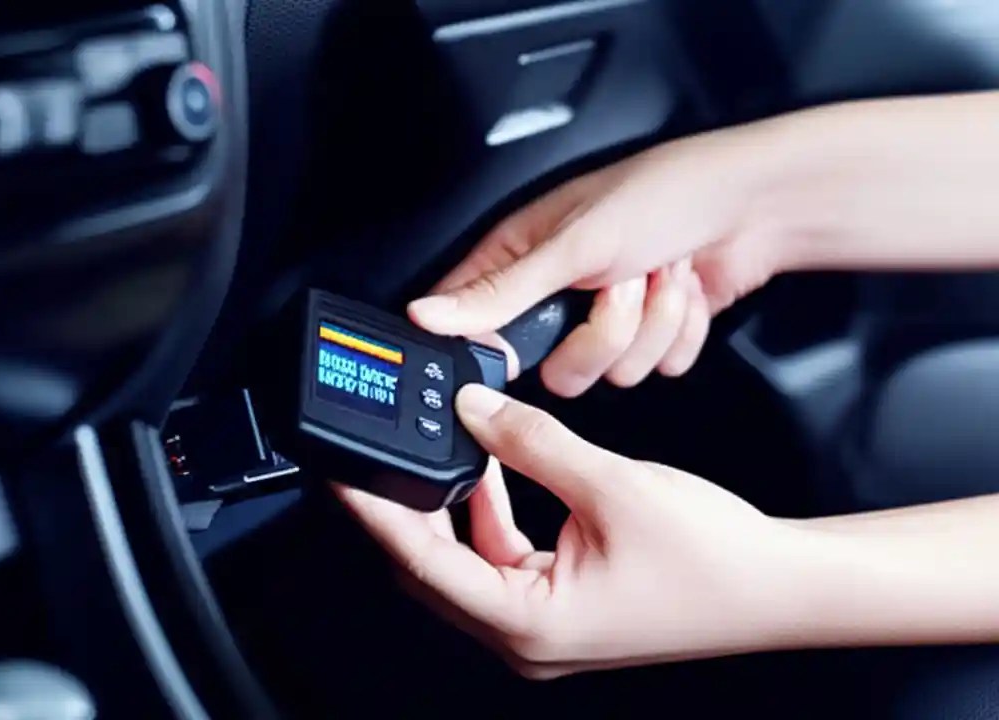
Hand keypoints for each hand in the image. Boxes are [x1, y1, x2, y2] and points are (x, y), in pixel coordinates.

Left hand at [335, 385, 808, 678]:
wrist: (780, 587)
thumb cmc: (714, 558)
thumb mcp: (610, 484)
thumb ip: (531, 442)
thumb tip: (471, 410)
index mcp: (528, 624)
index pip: (420, 562)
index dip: (374, 512)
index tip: (340, 474)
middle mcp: (527, 638)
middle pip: (431, 570)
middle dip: (403, 510)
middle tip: (377, 456)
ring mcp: (544, 630)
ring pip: (465, 566)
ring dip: (449, 511)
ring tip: (443, 452)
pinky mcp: (563, 610)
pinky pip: (502, 563)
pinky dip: (488, 519)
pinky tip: (492, 476)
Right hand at [410, 126, 789, 395]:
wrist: (752, 205)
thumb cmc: (665, 194)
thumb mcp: (572, 245)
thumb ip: (498, 292)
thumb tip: (424, 314)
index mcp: (522, 258)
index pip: (475, 323)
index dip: (496, 343)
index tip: (534, 333)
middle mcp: (559, 294)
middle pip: (554, 369)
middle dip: (603, 332)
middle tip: (619, 281)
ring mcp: (606, 319)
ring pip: (610, 375)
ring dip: (650, 325)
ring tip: (659, 272)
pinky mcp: (651, 337)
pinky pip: (655, 371)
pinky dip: (679, 332)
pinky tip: (683, 289)